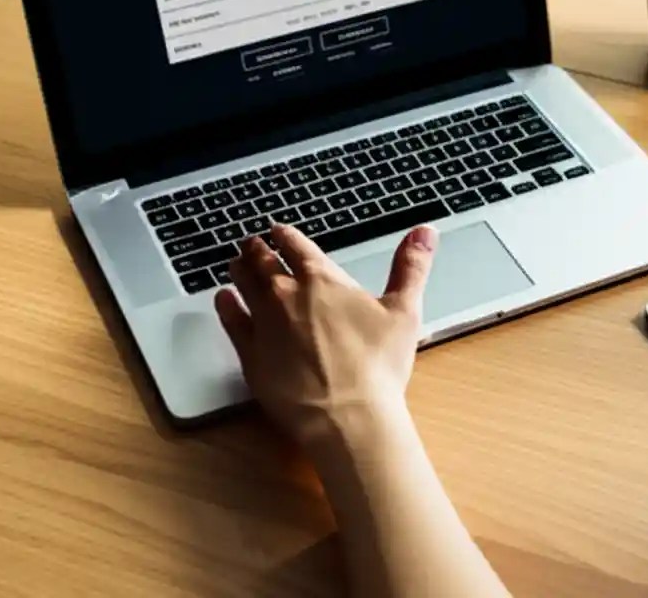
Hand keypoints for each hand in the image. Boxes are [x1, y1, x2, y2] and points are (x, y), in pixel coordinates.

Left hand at [213, 223, 438, 447]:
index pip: (296, 246)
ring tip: (237, 263)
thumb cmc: (378, 366)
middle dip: (257, 250)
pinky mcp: (250, 354)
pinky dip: (226, 305)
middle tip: (252, 244)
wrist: (347, 416)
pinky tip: (223, 298)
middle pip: (263, 262)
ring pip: (244, 285)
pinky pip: (231, 322)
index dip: (285, 235)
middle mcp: (286, 294)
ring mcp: (264, 323)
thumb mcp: (404, 310)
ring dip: (240, 270)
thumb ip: (411, 266)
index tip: (278, 230)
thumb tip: (424, 230)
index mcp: (322, 279)